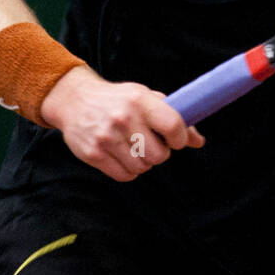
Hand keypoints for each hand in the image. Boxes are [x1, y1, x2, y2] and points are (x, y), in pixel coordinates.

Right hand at [40, 65, 205, 181]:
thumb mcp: (146, 99)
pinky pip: (125, 175)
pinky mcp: (94, 154)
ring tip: (135, 148)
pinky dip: (129, 171)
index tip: (175, 139)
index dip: (180, 138)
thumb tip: (199, 142)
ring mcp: (107, 138)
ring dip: (144, 162)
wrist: (76, 101)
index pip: (173, 125)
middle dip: (160, 153)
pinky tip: (124, 156)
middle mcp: (124, 119)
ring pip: (142, 167)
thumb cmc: (119, 100)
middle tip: (151, 144)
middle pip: (159, 155)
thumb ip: (174, 117)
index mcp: (140, 101)